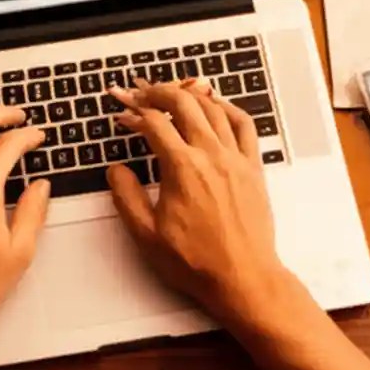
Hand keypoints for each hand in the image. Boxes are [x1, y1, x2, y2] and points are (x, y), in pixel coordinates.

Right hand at [107, 81, 293, 326]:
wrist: (242, 277)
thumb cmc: (197, 262)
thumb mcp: (146, 234)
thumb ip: (126, 196)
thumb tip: (116, 170)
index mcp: (182, 169)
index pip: (154, 124)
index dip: (133, 113)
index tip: (123, 114)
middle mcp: (211, 156)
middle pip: (184, 104)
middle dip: (159, 92)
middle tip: (142, 92)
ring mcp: (236, 159)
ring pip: (214, 109)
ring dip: (191, 95)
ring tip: (173, 92)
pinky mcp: (254, 168)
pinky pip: (244, 125)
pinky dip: (229, 108)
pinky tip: (217, 105)